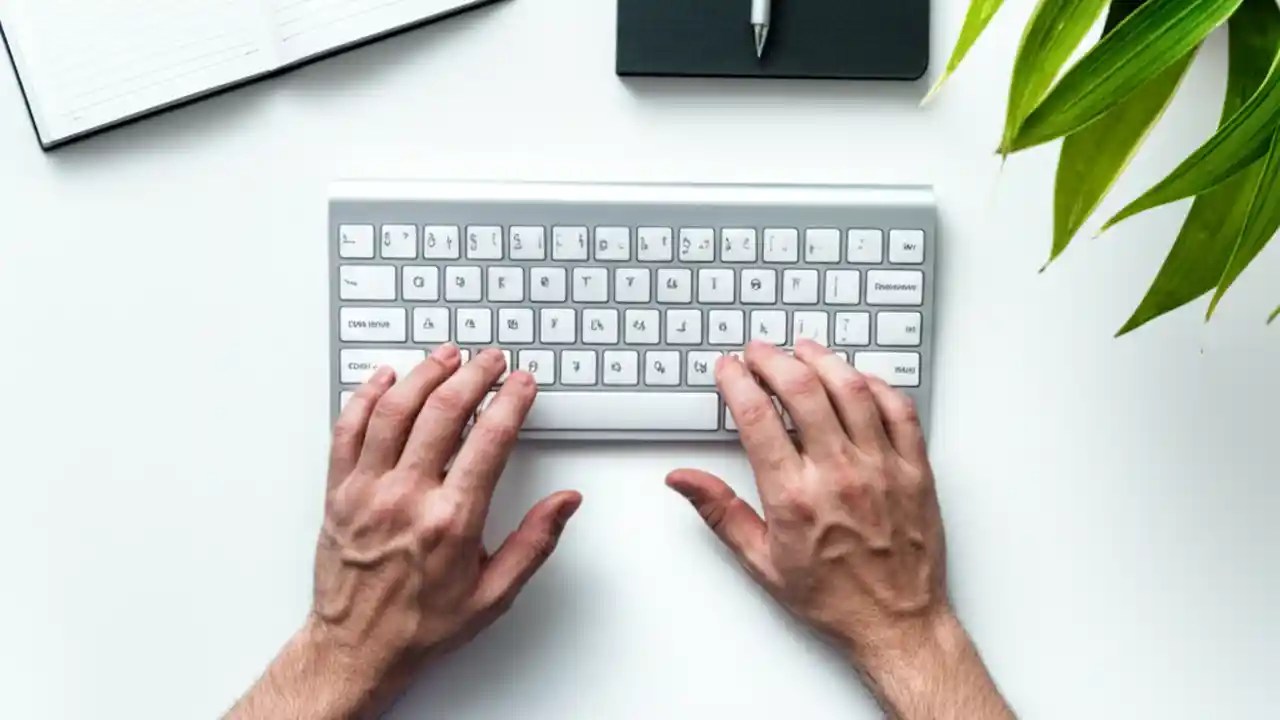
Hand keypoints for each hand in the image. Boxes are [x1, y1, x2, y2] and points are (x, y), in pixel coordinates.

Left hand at [230, 345, 580, 718]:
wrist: (356, 650)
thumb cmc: (421, 626)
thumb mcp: (494, 594)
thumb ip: (534, 543)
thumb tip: (565, 502)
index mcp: (451, 521)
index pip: (489, 440)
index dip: (510, 401)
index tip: (522, 383)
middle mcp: (407, 498)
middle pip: (443, 411)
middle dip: (473, 374)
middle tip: (491, 359)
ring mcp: (368, 491)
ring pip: (394, 410)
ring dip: (424, 373)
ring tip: (447, 356)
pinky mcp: (339, 492)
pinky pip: (347, 430)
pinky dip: (366, 397)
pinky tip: (385, 379)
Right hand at [667, 340, 1009, 718]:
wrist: (897, 624)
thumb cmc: (833, 598)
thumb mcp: (762, 562)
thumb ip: (720, 512)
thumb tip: (682, 479)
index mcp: (795, 497)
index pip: (758, 418)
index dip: (738, 382)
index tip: (728, 368)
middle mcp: (839, 475)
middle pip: (803, 390)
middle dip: (774, 359)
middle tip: (759, 351)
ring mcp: (882, 468)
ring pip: (851, 390)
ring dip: (823, 360)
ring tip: (803, 349)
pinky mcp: (916, 470)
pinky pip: (899, 410)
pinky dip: (876, 385)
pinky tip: (857, 379)